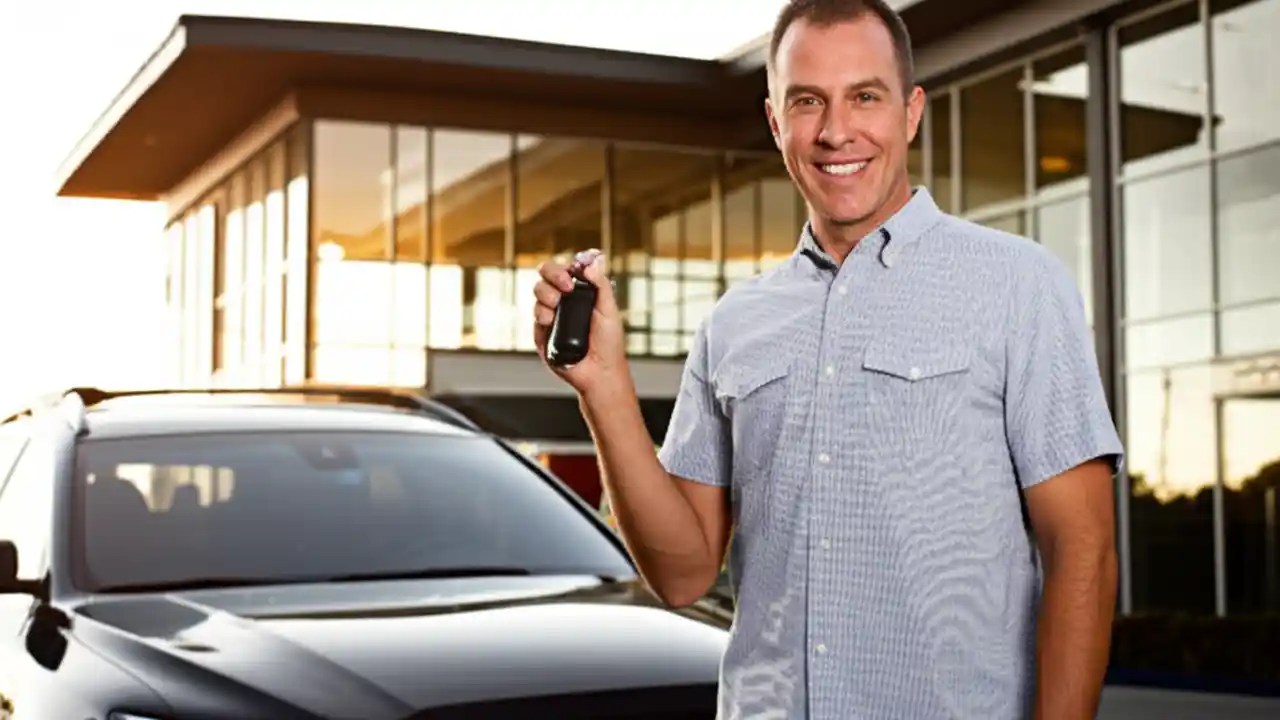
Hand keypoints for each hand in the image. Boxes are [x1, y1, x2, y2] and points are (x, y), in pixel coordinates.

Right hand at [533, 252, 627, 397]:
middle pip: (545, 276)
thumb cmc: (609, 344)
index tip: (570, 279)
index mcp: (580, 294)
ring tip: (557, 309)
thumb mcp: (610, 310)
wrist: (599, 372)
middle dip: (552, 277)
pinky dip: (542, 315)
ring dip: (546, 296)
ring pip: (538, 293)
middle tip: (564, 291)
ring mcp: (552, 316)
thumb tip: (591, 263)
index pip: (564, 270)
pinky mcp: (542, 333)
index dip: (562, 268)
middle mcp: (564, 302)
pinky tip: (550, 322)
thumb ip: (601, 285)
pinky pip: (535, 316)